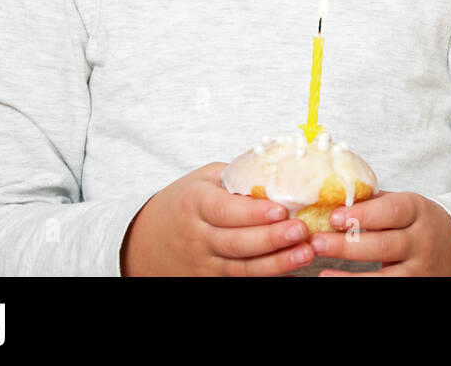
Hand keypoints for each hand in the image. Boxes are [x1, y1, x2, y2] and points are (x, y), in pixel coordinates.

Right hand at [120, 162, 316, 275]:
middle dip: (271, 238)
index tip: (280, 209)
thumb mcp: (203, 180)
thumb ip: (237, 177)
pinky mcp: (210, 280)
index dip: (253, 213)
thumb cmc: (184, 203)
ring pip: (242, 268)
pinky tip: (291, 270)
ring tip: (305, 252)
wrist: (145, 241)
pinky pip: (242, 280)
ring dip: (277, 263)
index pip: (225, 210)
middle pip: (236, 243)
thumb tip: (282, 170)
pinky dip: (268, 276)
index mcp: (195, 204)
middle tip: (302, 230)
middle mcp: (197, 237)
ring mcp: (203, 264)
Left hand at [308, 191, 450, 275]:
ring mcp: (420, 270)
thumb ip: (376, 203)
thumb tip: (333, 197)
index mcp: (419, 212)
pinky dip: (360, 287)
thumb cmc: (419, 223)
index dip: (363, 214)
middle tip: (316, 242)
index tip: (334, 216)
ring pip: (385, 276)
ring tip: (322, 273)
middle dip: (347, 245)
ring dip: (350, 276)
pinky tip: (338, 284)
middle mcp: (422, 242)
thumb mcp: (407, 206)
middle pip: (384, 244)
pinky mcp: (416, 287)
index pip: (392, 211)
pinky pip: (386, 290)